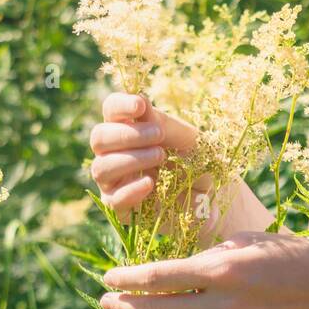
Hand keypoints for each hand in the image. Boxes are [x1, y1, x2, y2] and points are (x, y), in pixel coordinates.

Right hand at [89, 92, 198, 212]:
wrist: (210, 198)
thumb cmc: (196, 162)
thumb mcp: (185, 138)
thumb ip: (162, 121)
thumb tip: (139, 99)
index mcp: (127, 129)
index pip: (110, 110)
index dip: (120, 105)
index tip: (140, 106)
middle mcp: (113, 154)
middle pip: (98, 138)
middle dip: (127, 135)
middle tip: (158, 136)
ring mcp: (114, 182)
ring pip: (101, 168)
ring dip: (131, 159)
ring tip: (161, 157)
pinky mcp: (121, 209)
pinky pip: (113, 199)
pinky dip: (131, 189)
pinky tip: (151, 183)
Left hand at [98, 231, 308, 308]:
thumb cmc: (299, 258)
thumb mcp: (254, 241)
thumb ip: (213, 253)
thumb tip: (179, 267)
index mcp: (223, 268)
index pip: (158, 276)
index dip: (125, 278)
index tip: (107, 278)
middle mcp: (224, 304)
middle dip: (123, 308)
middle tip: (105, 304)